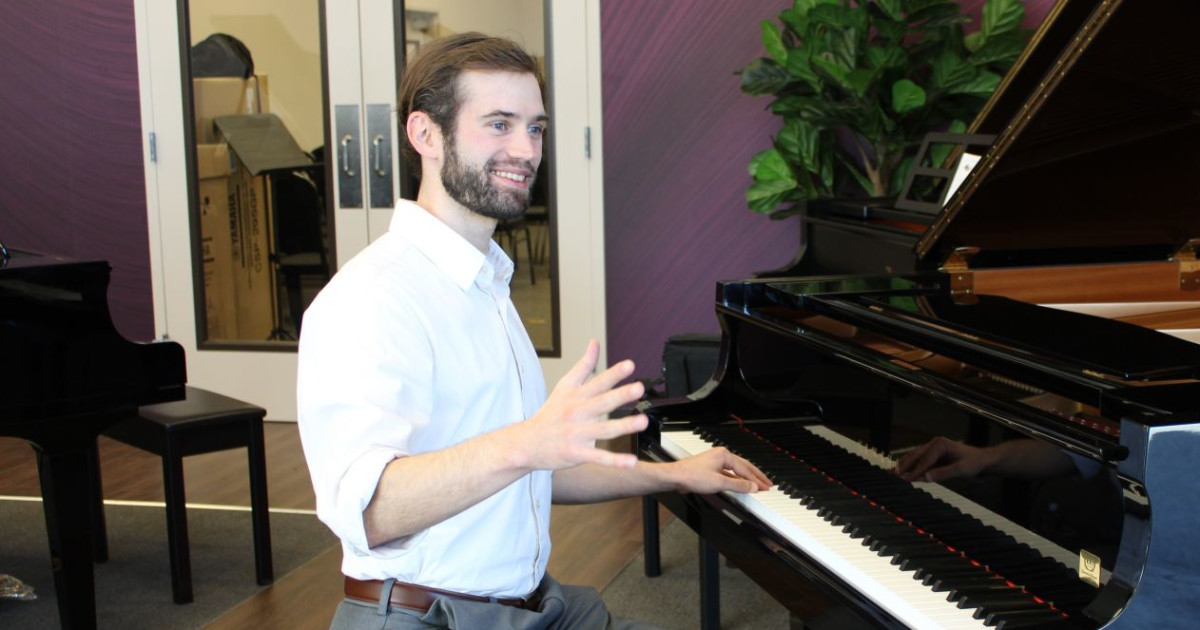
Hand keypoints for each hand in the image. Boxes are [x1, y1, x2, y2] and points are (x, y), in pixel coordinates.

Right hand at [517, 340, 647, 470]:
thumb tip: (595, 343)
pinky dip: (615, 461)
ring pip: (603, 430)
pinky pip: (598, 457)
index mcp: (577, 396)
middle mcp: (577, 413)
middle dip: (620, 395)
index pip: (598, 382)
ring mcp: (577, 434)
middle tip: (638, 388)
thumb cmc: (550, 414)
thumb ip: (584, 365)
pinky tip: (631, 461)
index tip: (629, 365)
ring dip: (623, 426)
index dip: (614, 373)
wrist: (527, 443)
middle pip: (602, 403)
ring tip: (642, 422)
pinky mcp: (577, 454)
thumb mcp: (564, 386)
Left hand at [670, 447, 772, 494]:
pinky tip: (740, 485)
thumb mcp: (719, 483)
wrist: (675, 477)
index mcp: (724, 455)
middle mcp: (721, 456)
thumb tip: (752, 486)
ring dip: (746, 478)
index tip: (766, 487)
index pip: (746, 469)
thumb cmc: (692, 476)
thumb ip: (738, 485)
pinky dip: (736, 480)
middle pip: (743, 467)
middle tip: (767, 484)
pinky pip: (728, 474)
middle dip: (755, 476)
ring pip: (736, 470)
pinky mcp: (710, 469)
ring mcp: (715, 462)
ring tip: (756, 485)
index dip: (756, 479)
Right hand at [894, 436, 990, 482]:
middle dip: (904, 465)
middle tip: (893, 474)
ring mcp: (934, 449)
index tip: (905, 480)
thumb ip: (943, 473)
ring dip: (905, 465)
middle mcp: (934, 444)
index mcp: (940, 444)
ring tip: (894, 473)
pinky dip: (912, 467)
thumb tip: (926, 478)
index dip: (915, 471)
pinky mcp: (934, 456)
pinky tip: (905, 473)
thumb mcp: (961, 470)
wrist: (983, 460)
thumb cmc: (974, 463)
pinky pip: (920, 461)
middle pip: (915, 455)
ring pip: (915, 457)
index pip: (924, 459)